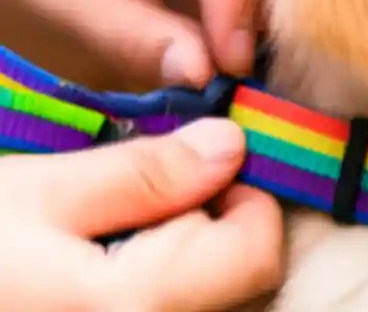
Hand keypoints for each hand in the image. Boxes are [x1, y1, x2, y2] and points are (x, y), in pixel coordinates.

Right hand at [0, 119, 283, 310]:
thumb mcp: (34, 195)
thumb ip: (144, 175)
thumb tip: (231, 147)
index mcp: (138, 310)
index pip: (257, 255)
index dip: (244, 200)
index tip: (199, 165)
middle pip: (235, 290)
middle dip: (207, 233)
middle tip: (142, 199)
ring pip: (200, 308)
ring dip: (175, 266)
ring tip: (105, 239)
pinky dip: (143, 297)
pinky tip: (89, 274)